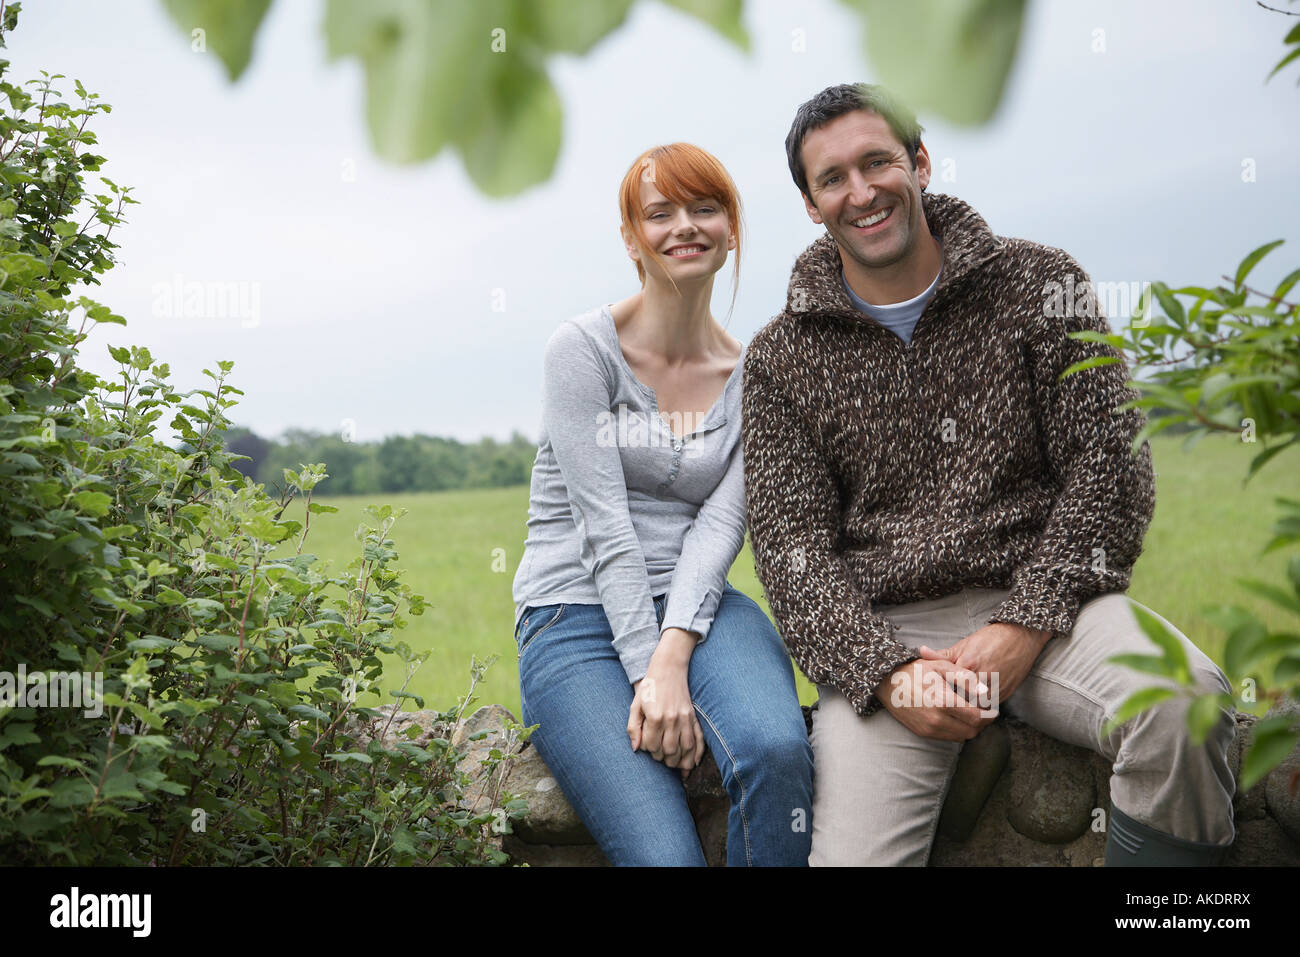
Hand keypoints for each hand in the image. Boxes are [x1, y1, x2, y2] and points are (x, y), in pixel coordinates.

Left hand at [628, 628, 705, 778]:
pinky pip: (699, 739)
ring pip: (686, 748)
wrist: (669, 668)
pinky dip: (697, 753)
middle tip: (660, 757)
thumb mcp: (635, 705)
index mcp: (655, 717)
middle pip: (670, 751)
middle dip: (663, 759)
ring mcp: (685, 718)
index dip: (648, 750)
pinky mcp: (693, 716)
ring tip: (674, 764)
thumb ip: (633, 727)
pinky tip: (693, 763)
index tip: (647, 746)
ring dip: (680, 761)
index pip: (652, 746)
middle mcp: (671, 719)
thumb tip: (636, 749)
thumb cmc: (649, 687)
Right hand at [876, 656, 995, 741]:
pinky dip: (957, 730)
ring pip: (961, 736)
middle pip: (972, 730)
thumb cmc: (916, 671)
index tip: (993, 709)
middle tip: (984, 712)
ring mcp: (929, 728)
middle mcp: (936, 719)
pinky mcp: (923, 733)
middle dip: (981, 723)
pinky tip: (955, 717)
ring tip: (970, 713)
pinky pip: (948, 738)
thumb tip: (985, 692)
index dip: (989, 715)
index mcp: (943, 701)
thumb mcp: (941, 666)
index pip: (977, 717)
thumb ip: (965, 678)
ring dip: (970, 728)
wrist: (887, 683)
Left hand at [917, 621, 1051, 707]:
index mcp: (967, 664)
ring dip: (966, 710)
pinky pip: (989, 708)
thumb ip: (942, 654)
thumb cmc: (990, 639)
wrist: (1021, 638)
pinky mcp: (1005, 693)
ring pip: (975, 708)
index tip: (931, 697)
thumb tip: (921, 652)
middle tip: (941, 709)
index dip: (939, 694)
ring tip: (956, 711)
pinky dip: (980, 709)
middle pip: (961, 700)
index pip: (948, 686)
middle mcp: (981, 678)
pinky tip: (972, 707)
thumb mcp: (964, 644)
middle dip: (952, 705)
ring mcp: (995, 687)